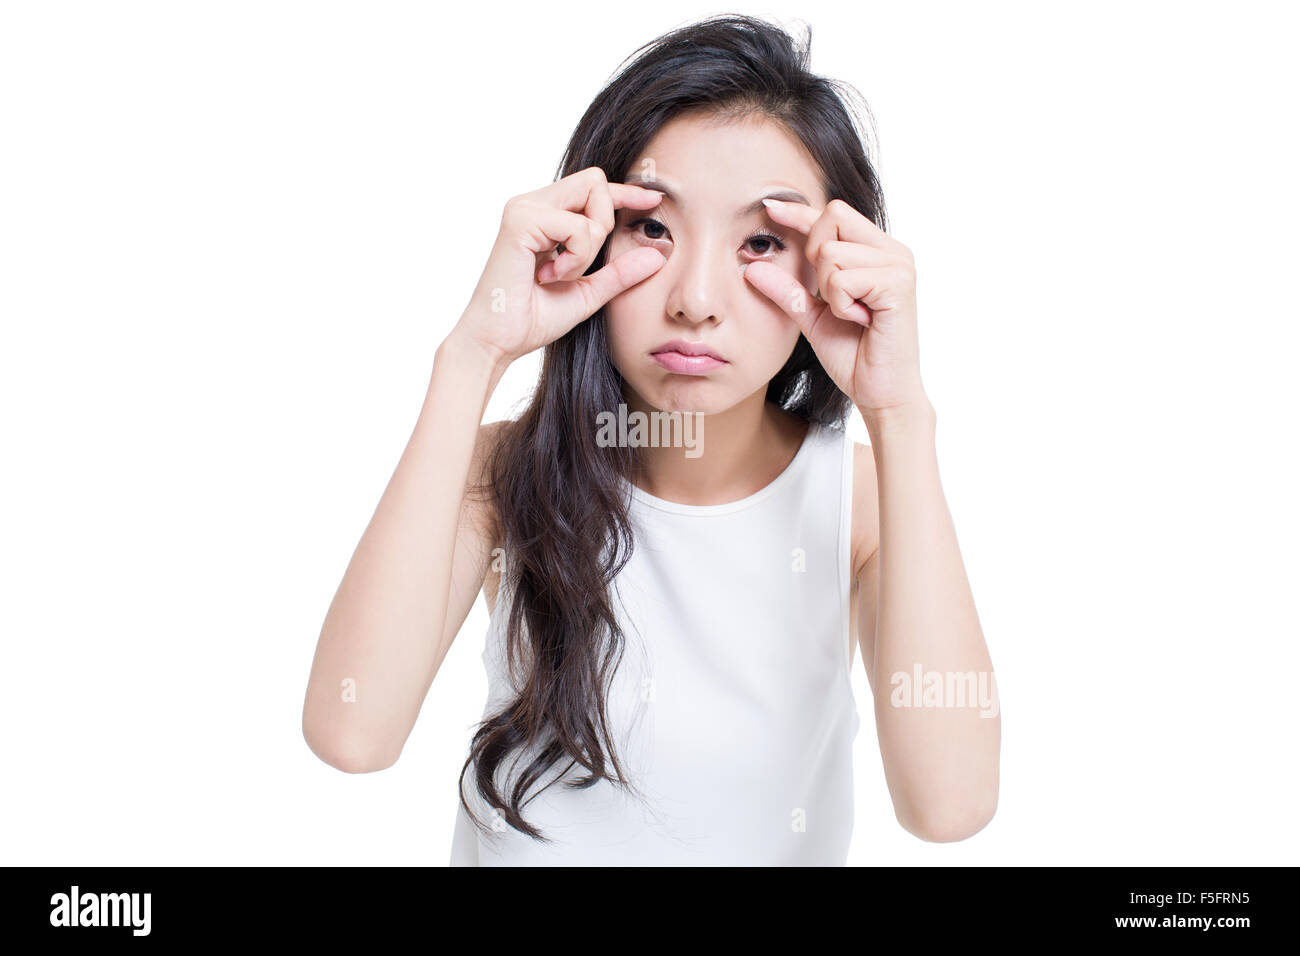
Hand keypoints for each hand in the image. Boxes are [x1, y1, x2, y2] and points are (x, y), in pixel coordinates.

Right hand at [452, 166, 666, 366]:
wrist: (498, 342)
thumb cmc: (532, 319)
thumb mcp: (587, 293)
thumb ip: (619, 273)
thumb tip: (658, 254)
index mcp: (543, 215)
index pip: (591, 187)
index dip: (624, 192)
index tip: (654, 200)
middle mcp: (531, 204)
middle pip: (595, 181)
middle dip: (605, 221)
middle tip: (582, 263)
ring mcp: (523, 208)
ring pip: (591, 197)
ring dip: (590, 245)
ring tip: (560, 274)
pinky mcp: (520, 220)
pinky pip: (578, 227)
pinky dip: (576, 257)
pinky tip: (550, 276)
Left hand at [743, 198, 925, 413]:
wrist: (881, 394)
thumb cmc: (854, 356)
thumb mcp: (812, 318)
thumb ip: (787, 290)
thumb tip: (751, 265)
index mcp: (876, 253)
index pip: (833, 215)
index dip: (799, 212)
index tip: (769, 208)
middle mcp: (892, 251)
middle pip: (832, 216)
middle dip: (816, 255)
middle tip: (832, 297)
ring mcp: (898, 264)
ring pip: (831, 253)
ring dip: (829, 291)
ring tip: (852, 315)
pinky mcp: (898, 283)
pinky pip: (842, 278)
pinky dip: (841, 304)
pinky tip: (860, 320)